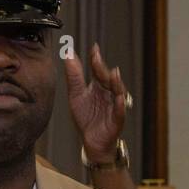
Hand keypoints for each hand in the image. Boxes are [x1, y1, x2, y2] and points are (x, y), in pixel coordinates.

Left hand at [62, 43, 126, 163]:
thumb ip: (74, 76)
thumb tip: (69, 53)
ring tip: (113, 73)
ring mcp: (115, 104)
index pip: (97, 69)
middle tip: (96, 57)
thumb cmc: (86, 117)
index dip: (96, 59)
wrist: (92, 141)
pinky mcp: (118, 119)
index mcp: (98, 86)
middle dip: (102, 68)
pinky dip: (120, 104)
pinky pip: (120, 110)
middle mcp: (109, 92)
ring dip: (116, 83)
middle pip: (107, 78)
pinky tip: (118, 99)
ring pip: (117, 91)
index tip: (94, 47)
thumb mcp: (76, 95)